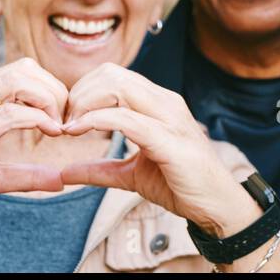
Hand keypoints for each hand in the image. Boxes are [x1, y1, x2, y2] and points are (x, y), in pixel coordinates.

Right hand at [0, 58, 66, 258]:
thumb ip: (24, 175)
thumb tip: (60, 179)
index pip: (21, 72)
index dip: (51, 90)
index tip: (62, 120)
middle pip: (24, 68)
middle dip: (55, 91)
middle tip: (63, 122)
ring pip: (16, 82)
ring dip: (47, 101)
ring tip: (55, 128)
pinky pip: (5, 115)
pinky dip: (35, 120)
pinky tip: (47, 133)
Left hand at [59, 64, 264, 240]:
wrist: (216, 205)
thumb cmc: (180, 184)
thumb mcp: (131, 175)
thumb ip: (99, 169)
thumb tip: (64, 172)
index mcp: (158, 104)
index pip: (113, 76)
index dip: (83, 91)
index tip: (66, 119)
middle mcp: (165, 102)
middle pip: (112, 74)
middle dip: (79, 94)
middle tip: (64, 123)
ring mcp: (170, 118)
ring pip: (118, 87)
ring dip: (85, 103)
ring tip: (69, 128)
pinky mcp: (169, 139)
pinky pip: (126, 117)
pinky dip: (96, 120)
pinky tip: (78, 132)